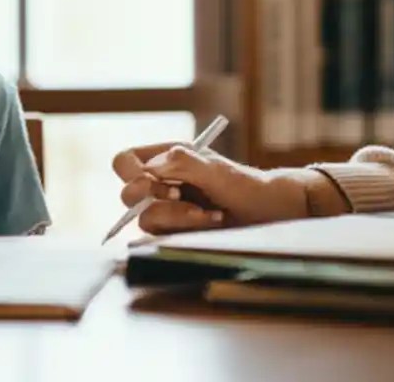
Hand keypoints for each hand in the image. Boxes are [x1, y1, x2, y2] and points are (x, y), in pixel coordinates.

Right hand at [112, 143, 323, 234]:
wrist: (269, 212)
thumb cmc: (246, 184)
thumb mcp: (216, 169)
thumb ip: (183, 162)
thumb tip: (150, 168)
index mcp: (165, 158)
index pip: (124, 162)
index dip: (132, 173)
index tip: (155, 180)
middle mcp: (160, 183)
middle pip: (128, 194)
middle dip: (156, 198)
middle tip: (181, 194)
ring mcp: (166, 209)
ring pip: (144, 219)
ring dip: (177, 217)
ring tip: (208, 213)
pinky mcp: (175, 232)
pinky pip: (162, 236)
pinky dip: (186, 229)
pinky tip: (211, 221)